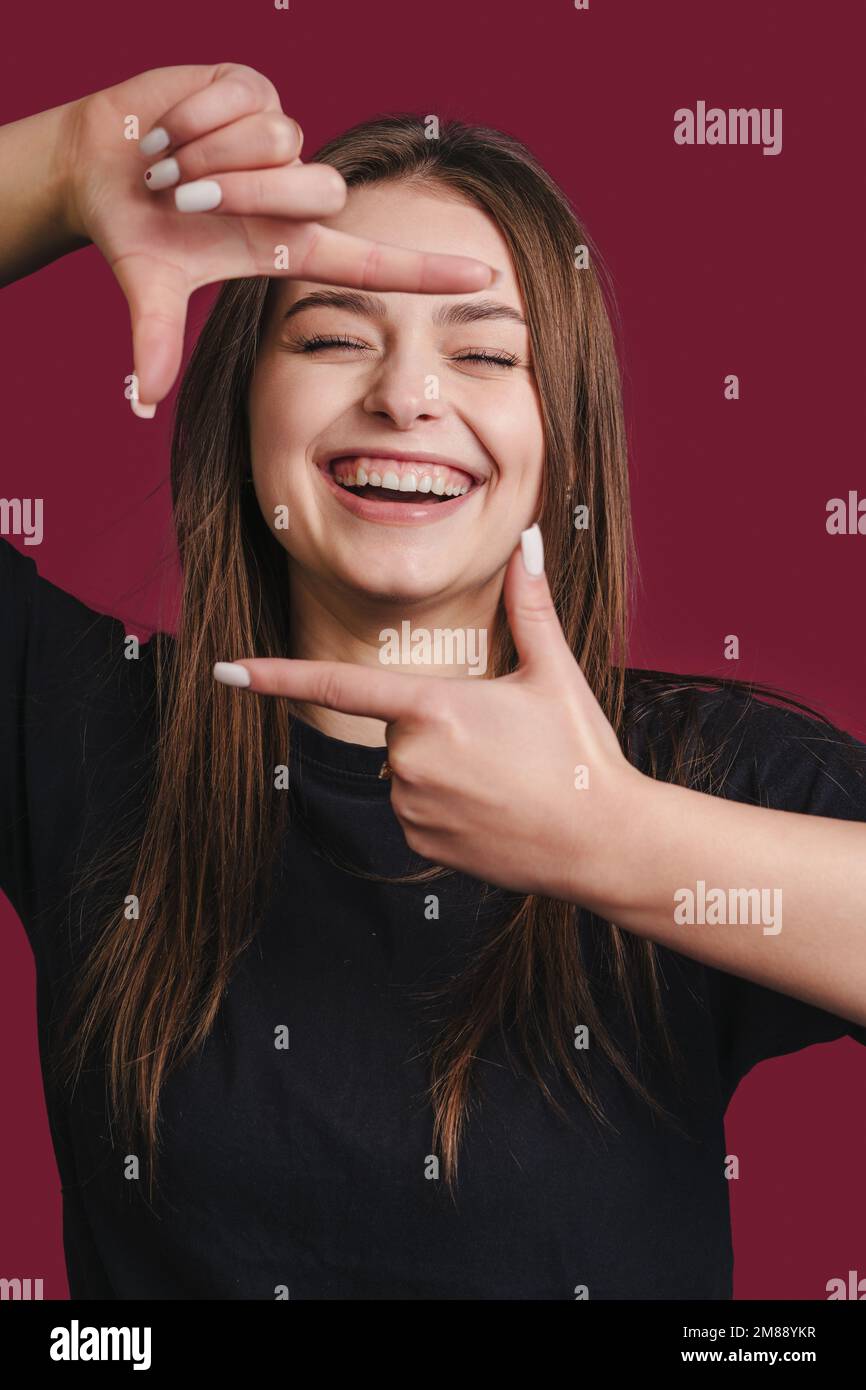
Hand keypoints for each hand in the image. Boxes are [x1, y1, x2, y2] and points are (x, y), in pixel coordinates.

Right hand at [64, 63, 497, 405]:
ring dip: (207, 152)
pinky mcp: (257, 88)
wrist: (99, 164)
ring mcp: (284, 141)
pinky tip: (171, 128)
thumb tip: (142, 403)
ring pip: (278, 141)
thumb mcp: (149, 285)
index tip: (487, 278)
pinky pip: (245, 99)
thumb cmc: (137, 230)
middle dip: (240, 189)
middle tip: (180, 195)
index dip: (430, 272)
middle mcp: (299, 194)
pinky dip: (193, 115)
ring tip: (169, 164)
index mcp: (288, 245)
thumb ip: (154, 342)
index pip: (374, 264)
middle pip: (319, 191)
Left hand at [213, 526, 647, 903]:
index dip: (274, 676)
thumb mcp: (554, 673)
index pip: (337, 683)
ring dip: (440, 768)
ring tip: (506, 780)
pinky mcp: (421, 844)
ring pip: (404, 771)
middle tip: (503, 744)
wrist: (602, 841)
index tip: (224, 670)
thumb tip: (530, 542)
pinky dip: (443, 805)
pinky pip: (413, 810)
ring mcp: (411, 806)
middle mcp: (409, 758)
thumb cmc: (579, 752)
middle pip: (399, 727)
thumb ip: (529, 606)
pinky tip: (493, 811)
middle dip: (438, 725)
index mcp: (434, 708)